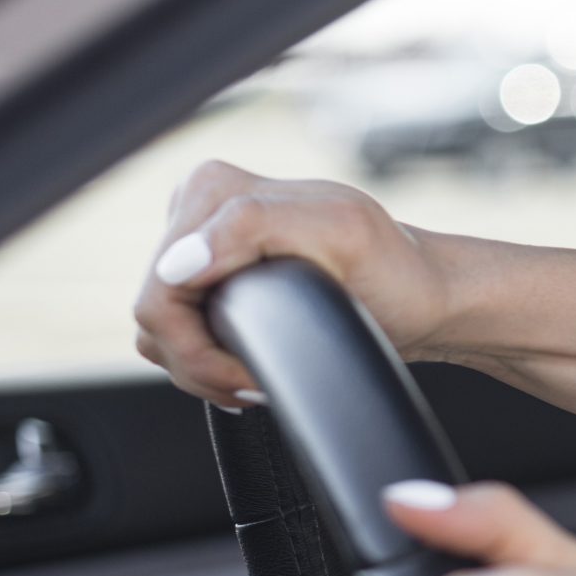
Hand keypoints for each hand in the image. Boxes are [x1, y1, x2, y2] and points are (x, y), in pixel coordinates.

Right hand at [135, 161, 463, 407]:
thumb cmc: (394, 267)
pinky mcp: (209, 280)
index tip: (254, 373)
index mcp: (214, 190)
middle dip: (202, 363)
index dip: (197, 347)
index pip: (159, 290)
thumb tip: (178, 262)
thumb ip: (252, 226)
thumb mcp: (339, 233)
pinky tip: (245, 371)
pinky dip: (206, 363)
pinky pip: (175, 335)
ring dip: (203, 369)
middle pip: (155, 316)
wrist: (421, 295)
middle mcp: (198, 211)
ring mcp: (200, 247)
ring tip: (254, 381)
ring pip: (159, 332)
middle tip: (256, 385)